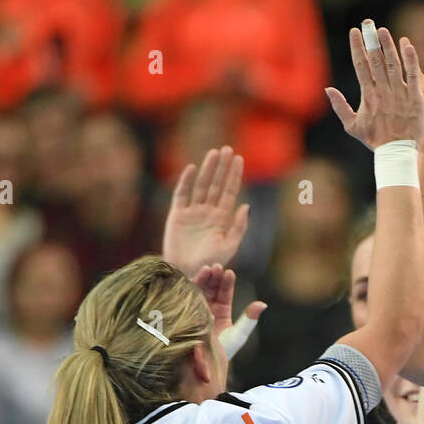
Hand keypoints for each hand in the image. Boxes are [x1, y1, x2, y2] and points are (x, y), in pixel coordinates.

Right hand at [163, 146, 249, 277]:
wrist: (187, 274)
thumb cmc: (210, 264)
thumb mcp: (229, 246)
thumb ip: (239, 227)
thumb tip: (246, 205)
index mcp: (222, 219)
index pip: (229, 192)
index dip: (234, 175)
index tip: (239, 159)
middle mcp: (208, 213)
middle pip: (216, 185)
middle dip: (222, 167)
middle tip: (228, 149)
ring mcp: (192, 213)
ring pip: (201, 186)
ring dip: (208, 169)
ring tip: (214, 153)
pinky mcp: (177, 216)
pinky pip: (181, 195)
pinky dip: (186, 182)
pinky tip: (192, 169)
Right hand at [325, 22, 423, 149]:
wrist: (396, 152)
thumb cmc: (375, 140)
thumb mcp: (352, 126)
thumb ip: (340, 107)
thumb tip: (327, 89)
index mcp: (368, 96)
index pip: (361, 66)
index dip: (358, 48)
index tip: (355, 32)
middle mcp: (383, 92)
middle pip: (375, 61)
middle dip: (371, 41)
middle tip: (368, 24)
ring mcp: (399, 94)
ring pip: (392, 65)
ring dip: (388, 46)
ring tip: (383, 31)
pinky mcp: (414, 97)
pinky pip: (412, 76)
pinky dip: (410, 61)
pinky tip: (407, 45)